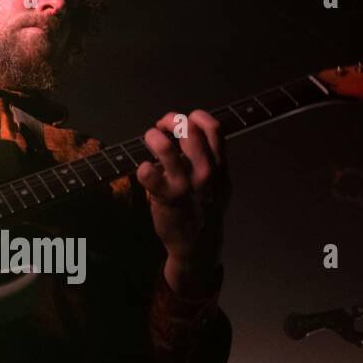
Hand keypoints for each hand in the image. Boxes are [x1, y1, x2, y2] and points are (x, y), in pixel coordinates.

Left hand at [136, 110, 231, 295]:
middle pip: (189, 130)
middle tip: (161, 127)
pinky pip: (148, 173)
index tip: (185, 120)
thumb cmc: (205, 210)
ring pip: (166, 148)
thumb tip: (196, 135)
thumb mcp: (220, 184)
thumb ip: (212, 160)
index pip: (213, 128)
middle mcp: (205, 172)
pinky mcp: (165, 197)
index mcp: (219, 166)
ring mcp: (184, 184)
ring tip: (150, 138)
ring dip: (154, 137)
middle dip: (171, 121)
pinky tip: (144, 170)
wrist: (198, 245)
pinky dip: (142, 168)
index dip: (196, 117)